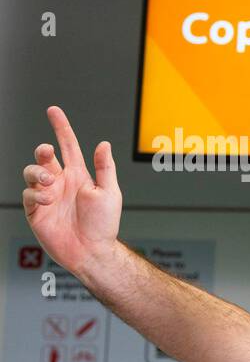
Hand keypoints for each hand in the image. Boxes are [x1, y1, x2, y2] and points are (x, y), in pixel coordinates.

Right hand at [22, 106, 122, 275]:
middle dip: (42, 151)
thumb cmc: (104, 225)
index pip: (68, 146)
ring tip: (50, 184)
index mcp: (79, 175)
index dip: (61, 128)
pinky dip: (36, 194)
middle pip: (44, 157)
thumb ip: (104, 168)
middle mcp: (61, 182)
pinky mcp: (37, 211)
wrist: (92, 251)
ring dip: (38, 173)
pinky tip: (47, 200)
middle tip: (47, 154)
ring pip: (31, 172)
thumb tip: (103, 143)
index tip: (54, 111)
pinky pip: (29, 195)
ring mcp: (47, 195)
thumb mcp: (109, 193)